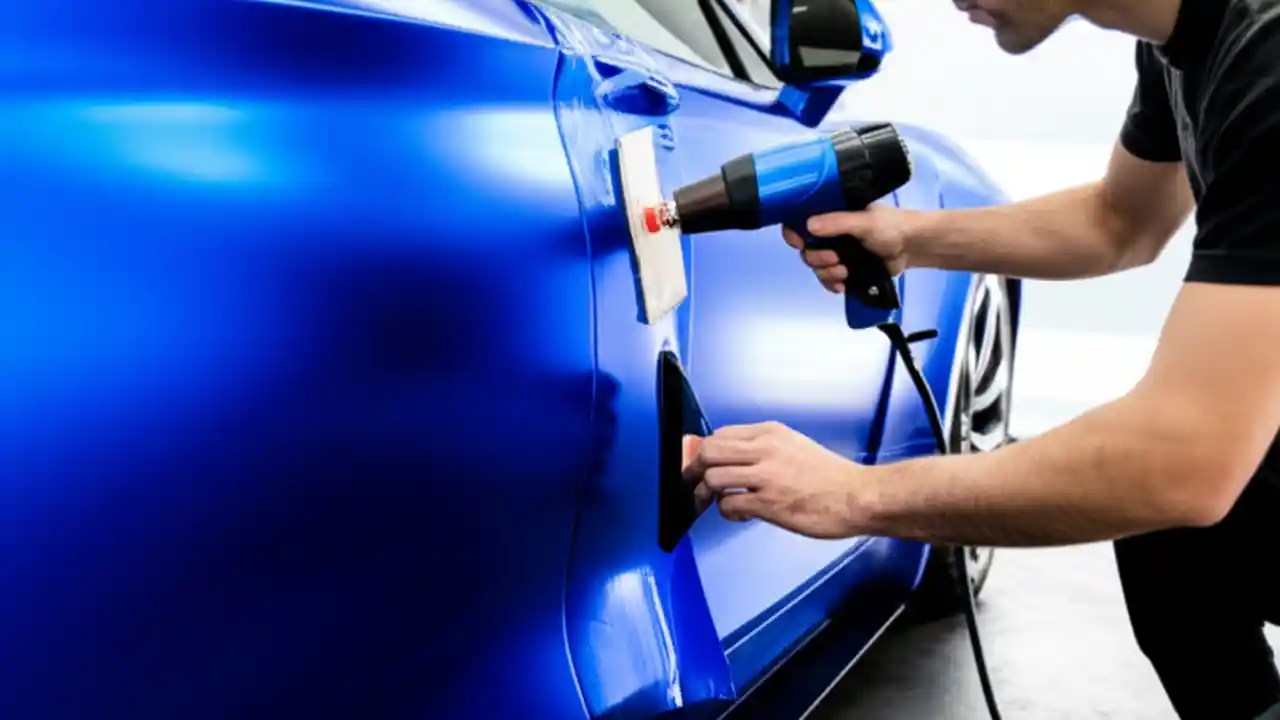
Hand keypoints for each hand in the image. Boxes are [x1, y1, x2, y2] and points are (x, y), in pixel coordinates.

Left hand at [680, 422, 866, 538]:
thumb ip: (763, 449)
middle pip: (709, 451)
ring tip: (719, 501)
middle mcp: (765, 449)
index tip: (701, 463)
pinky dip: (727, 512)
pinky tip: (740, 514)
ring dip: (709, 494)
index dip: (705, 450)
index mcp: (770, 433)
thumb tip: (732, 458)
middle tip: (696, 483)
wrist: (858, 497)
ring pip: (713, 478)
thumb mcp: (794, 447)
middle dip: (696, 469)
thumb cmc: (831, 477)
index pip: (720, 434)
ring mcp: (766, 476)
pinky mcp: (768, 503)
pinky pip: (728, 504)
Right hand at [783, 204, 912, 293]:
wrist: (912, 247)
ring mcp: (837, 253)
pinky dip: (832, 284)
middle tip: (834, 258)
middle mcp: (830, 234)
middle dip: (817, 258)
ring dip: (826, 273)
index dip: (794, 233)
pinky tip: (842, 285)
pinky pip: (828, 280)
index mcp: (831, 216)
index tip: (800, 242)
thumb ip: (838, 222)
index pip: (800, 221)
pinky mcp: (845, 270)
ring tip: (844, 272)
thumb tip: (809, 226)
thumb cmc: (891, 226)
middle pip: (806, 249)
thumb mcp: (865, 221)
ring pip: (816, 267)